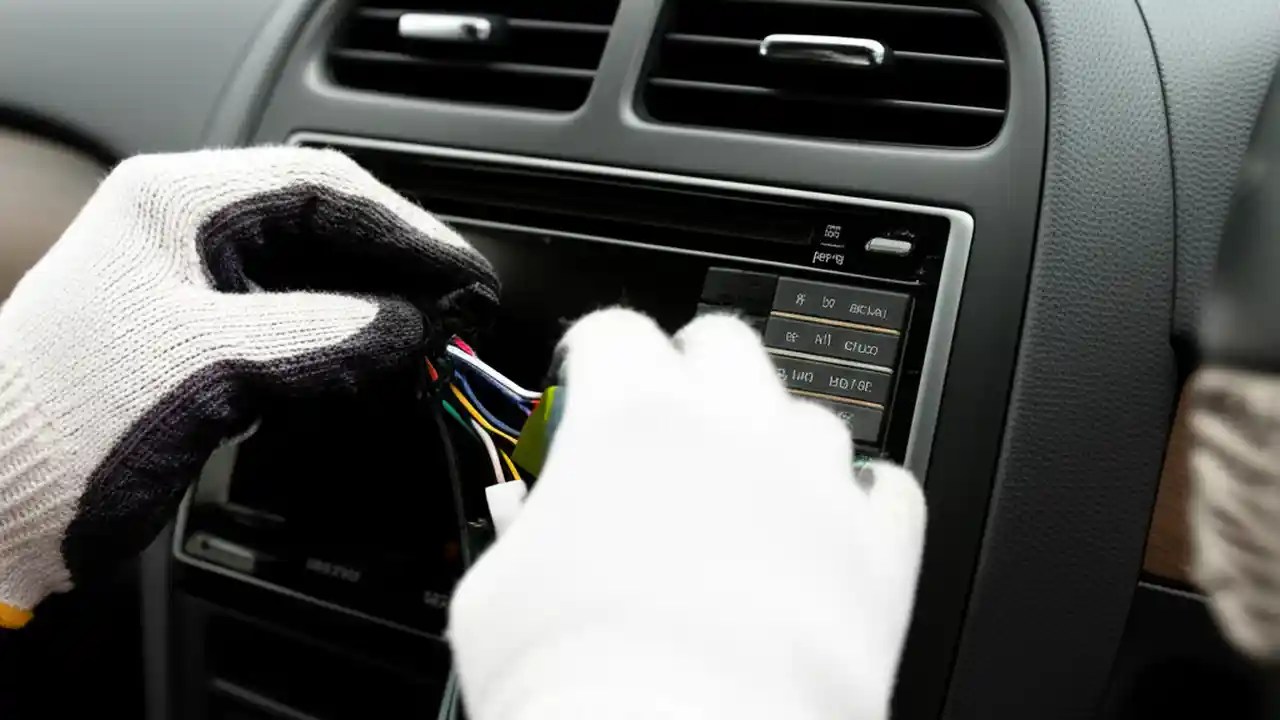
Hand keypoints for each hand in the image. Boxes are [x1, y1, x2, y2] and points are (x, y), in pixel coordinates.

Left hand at [0, 146, 496, 627]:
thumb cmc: (66, 422)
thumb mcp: (209, 368)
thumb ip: (324, 336)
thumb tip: (410, 327)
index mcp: (174, 204)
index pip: (320, 188)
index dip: (404, 227)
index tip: (461, 270)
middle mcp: (185, 232)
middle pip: (323, 226)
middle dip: (396, 266)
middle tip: (458, 305)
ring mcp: (192, 287)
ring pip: (314, 276)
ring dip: (374, 306)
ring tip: (430, 337)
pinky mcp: (199, 342)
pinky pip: (294, 323)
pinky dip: (343, 343)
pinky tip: (377, 365)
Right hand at [449, 309, 924, 719]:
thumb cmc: (577, 681)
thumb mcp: (493, 593)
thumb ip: (524, 530)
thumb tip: (536, 534)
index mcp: (629, 419)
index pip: (614, 332)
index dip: (594, 355)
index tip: (589, 382)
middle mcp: (734, 429)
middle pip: (724, 342)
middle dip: (692, 370)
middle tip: (669, 421)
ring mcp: (817, 484)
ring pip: (809, 414)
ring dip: (774, 441)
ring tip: (745, 497)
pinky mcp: (879, 553)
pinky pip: (888, 492)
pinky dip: (860, 504)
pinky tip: (830, 531)